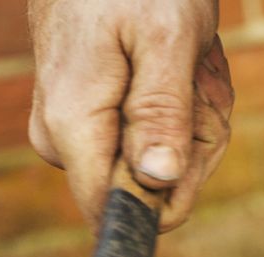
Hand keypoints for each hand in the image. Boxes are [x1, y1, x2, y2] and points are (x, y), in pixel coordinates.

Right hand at [28, 0, 232, 230]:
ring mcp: (79, 128)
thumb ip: (161, 113)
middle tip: (197, 78)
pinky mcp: (96, 116)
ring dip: (197, 110)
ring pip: (167, 159)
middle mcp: (66, 138)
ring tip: (190, 61)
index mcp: (72, 126)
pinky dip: (188, 98)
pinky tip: (185, 63)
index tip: (196, 131)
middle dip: (197, 134)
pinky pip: (160, 132)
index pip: (118, 210)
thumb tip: (157, 183)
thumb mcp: (166, 39)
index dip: (175, 192)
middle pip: (156, 187)